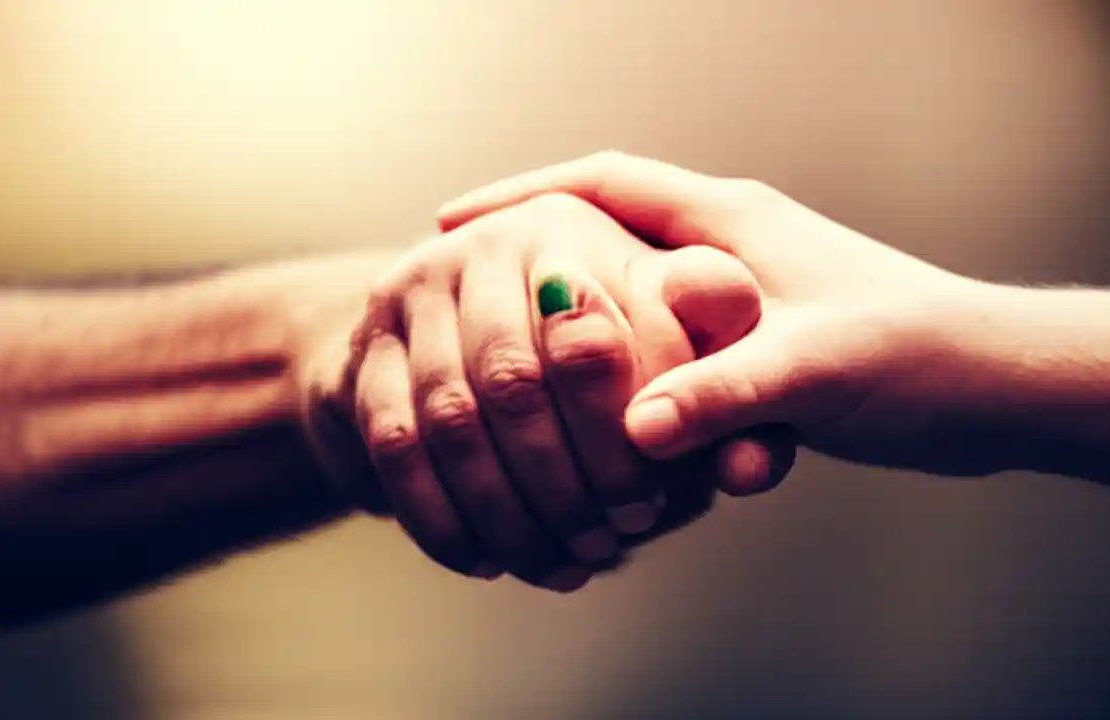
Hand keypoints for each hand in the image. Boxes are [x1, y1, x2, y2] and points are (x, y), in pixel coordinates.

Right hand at [308, 194, 794, 591]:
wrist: (479, 326)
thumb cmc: (621, 339)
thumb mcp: (691, 342)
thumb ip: (729, 383)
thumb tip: (743, 458)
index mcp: (577, 224)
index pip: (593, 336)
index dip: (618, 431)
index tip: (652, 506)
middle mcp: (487, 242)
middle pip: (515, 382)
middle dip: (565, 483)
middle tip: (610, 542)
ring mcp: (415, 289)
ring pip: (453, 420)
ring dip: (505, 512)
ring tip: (560, 563)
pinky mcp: (366, 345)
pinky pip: (396, 445)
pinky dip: (442, 517)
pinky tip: (486, 561)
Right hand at [438, 151, 1002, 478]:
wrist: (993, 388)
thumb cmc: (914, 357)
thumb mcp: (809, 371)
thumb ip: (720, 395)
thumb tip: (633, 436)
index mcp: (729, 223)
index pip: (601, 184)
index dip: (520, 197)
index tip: (450, 222)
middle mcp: (727, 247)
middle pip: (601, 233)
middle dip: (531, 258)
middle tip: (461, 292)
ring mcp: (739, 295)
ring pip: (626, 292)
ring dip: (571, 315)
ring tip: (502, 351)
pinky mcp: (755, 343)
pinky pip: (658, 343)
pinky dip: (616, 364)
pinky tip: (582, 399)